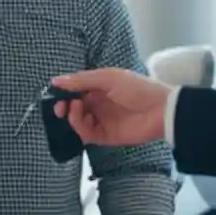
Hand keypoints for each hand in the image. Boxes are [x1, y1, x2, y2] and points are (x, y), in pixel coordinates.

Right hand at [50, 68, 172, 145]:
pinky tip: (81, 118)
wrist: (161, 111)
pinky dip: (80, 127)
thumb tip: (56, 81)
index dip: (64, 92)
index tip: (54, 92)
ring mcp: (102, 121)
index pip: (76, 90)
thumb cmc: (137, 88)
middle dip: (64, 106)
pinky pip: (87, 134)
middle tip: (59, 106)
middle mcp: (99, 105)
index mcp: (100, 88)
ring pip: (78, 122)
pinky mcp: (106, 137)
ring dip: (72, 116)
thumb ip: (82, 80)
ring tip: (74, 107)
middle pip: (73, 107)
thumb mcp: (109, 78)